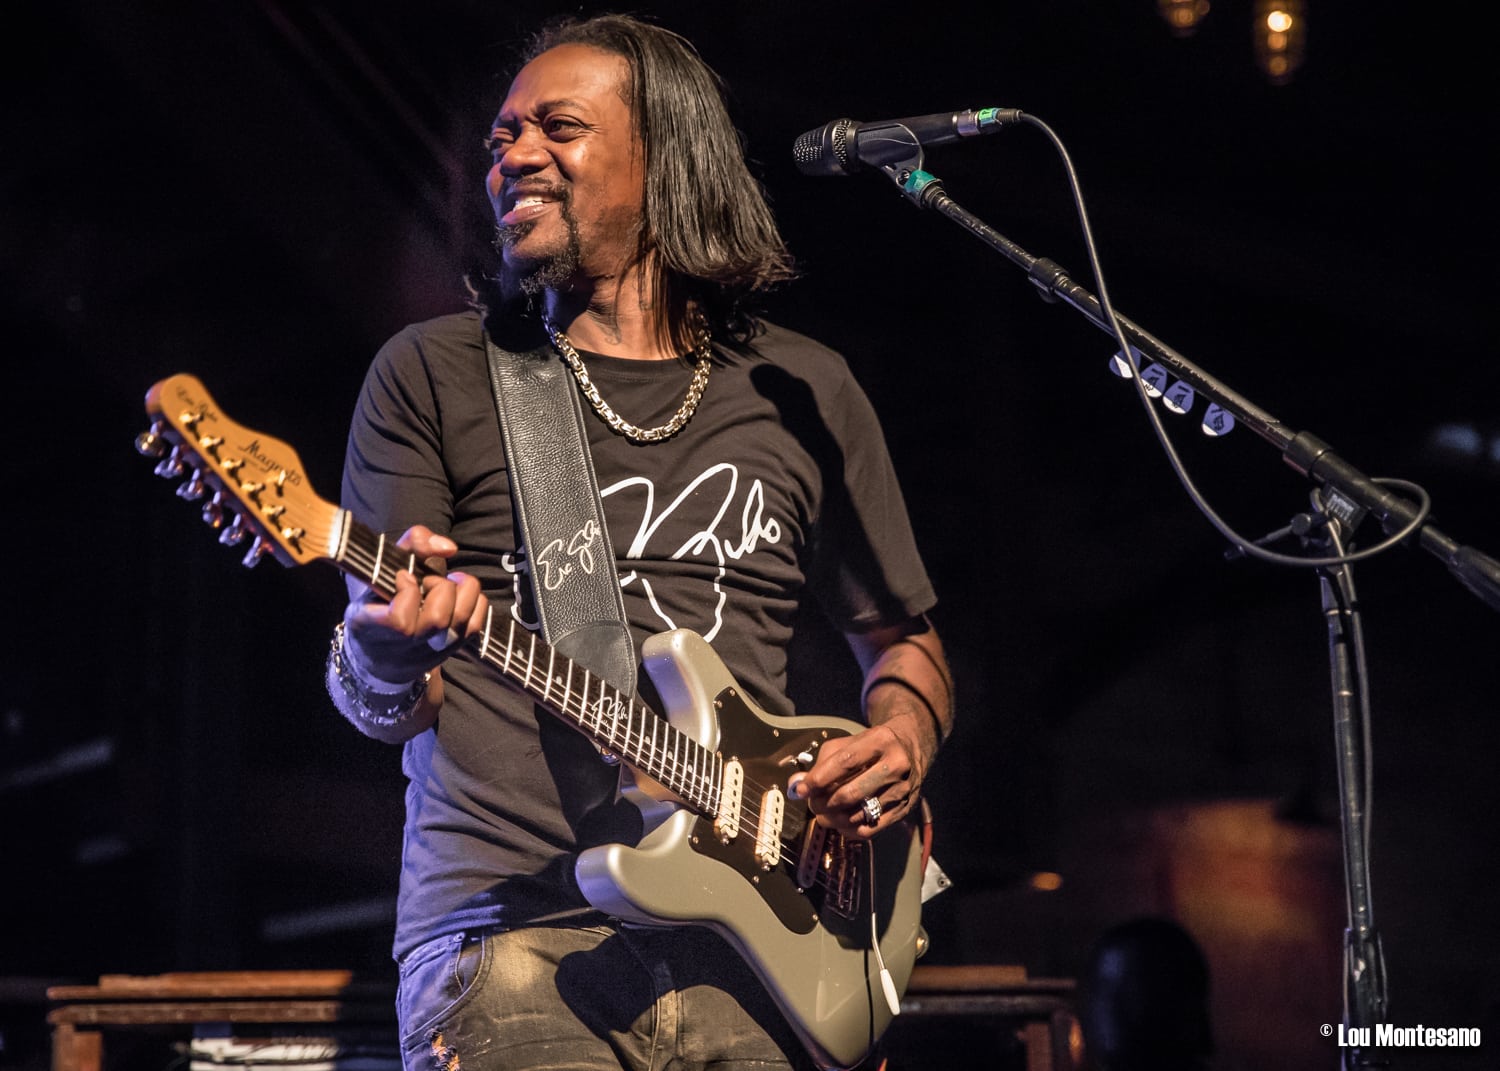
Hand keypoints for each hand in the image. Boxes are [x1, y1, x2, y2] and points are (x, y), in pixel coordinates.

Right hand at [343, 525, 488, 684]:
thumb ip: (413, 543)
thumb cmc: (379, 600)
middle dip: (439, 587)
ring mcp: (428, 653)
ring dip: (460, 592)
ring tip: (446, 584)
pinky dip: (474, 602)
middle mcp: (401, 648)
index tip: (403, 577)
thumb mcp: (383, 566)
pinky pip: (476, 625)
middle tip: (428, 580)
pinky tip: (458, 596)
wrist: (378, 653)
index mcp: (370, 627)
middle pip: (438, 618)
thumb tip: (448, 548)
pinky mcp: (451, 651)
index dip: (408, 592)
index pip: (399, 620)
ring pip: (461, 621)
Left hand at [788, 722, 921, 839]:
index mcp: (880, 741)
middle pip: (850, 793)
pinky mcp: (904, 809)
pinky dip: (849, 830)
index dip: (819, 779)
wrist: (911, 747)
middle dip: (824, 803)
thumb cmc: (874, 745)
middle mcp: (895, 765)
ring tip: (824, 813)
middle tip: (813, 804)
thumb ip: (822, 761)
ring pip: (858, 815)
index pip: (844, 763)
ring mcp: (902, 789)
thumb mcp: (850, 742)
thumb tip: (797, 785)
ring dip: (834, 819)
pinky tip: (841, 822)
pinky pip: (870, 829)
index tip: (802, 790)